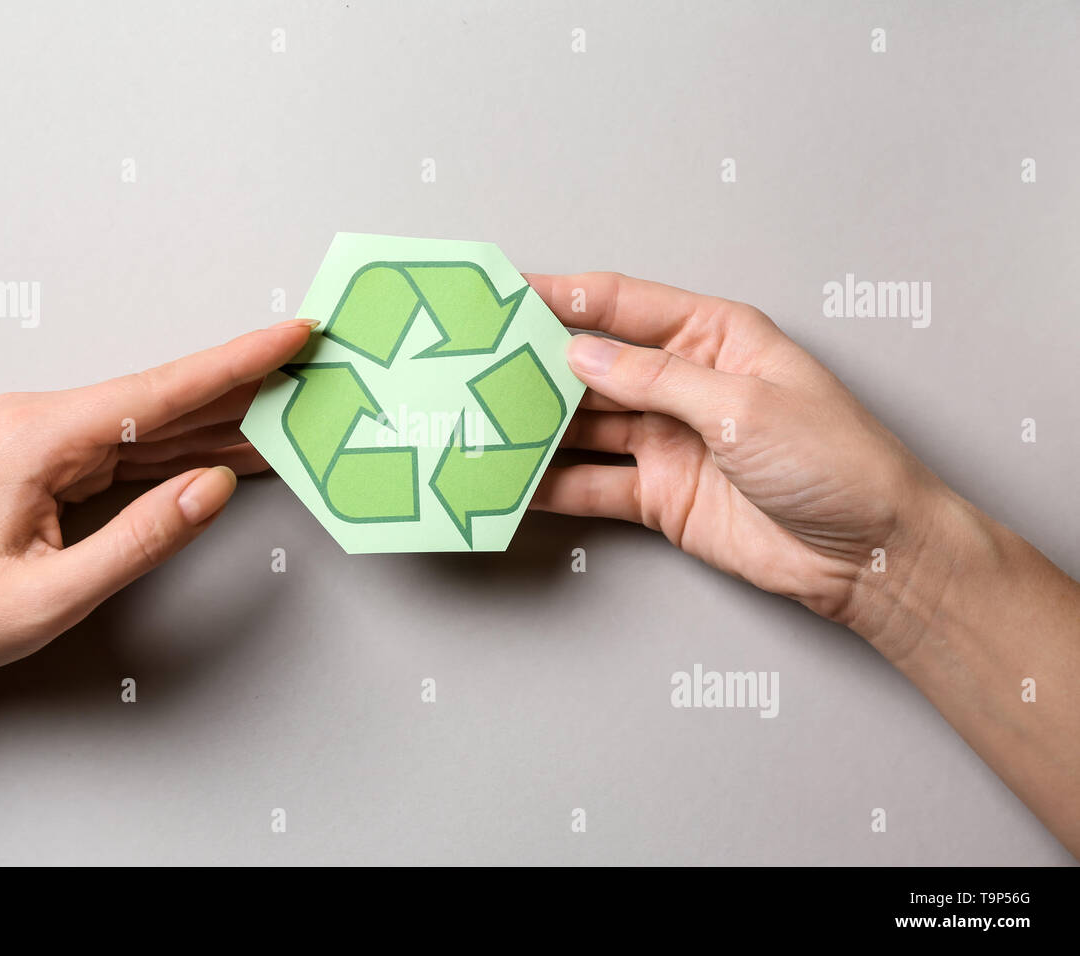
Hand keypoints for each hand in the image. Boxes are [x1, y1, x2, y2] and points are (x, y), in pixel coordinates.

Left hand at [0, 318, 316, 691]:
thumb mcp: (55, 594)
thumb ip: (145, 536)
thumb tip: (215, 485)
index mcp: (35, 438)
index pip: (160, 392)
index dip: (237, 364)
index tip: (291, 335)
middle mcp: (38, 421)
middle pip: (165, 399)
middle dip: (243, 387)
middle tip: (312, 374)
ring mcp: (43, 438)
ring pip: (153, 423)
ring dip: (220, 421)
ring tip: (289, 413)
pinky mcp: (49, 461)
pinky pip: (132, 447)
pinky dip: (185, 450)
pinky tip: (230, 451)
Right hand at [525, 272, 952, 634]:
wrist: (869, 554)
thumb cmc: (836, 460)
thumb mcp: (743, 405)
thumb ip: (655, 378)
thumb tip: (580, 354)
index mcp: (714, 337)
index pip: (622, 305)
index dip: (562, 295)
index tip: (506, 291)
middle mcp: (684, 384)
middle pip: (595, 366)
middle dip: (536, 364)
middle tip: (476, 362)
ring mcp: (669, 441)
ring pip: (587, 426)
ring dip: (539, 426)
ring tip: (483, 422)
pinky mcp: (661, 495)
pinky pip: (596, 484)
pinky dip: (556, 484)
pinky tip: (517, 480)